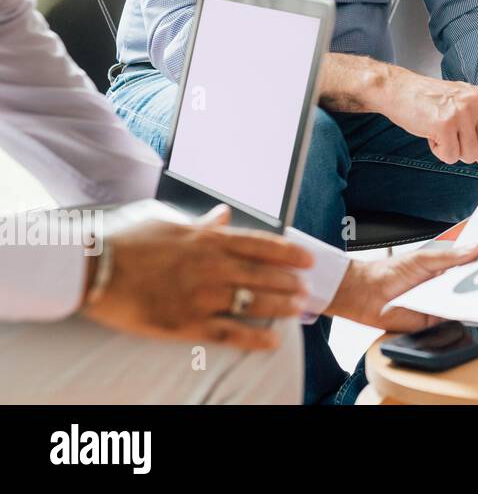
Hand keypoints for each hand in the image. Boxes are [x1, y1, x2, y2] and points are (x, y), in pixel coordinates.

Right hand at [81, 206, 313, 350]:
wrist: (92, 269)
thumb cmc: (125, 242)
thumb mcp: (168, 222)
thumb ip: (202, 223)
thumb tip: (223, 213)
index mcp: (208, 240)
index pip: (261, 245)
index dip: (289, 253)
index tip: (308, 259)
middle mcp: (212, 266)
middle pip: (264, 274)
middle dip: (290, 282)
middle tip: (308, 289)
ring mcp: (201, 295)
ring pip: (254, 302)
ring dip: (281, 306)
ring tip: (299, 309)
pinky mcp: (186, 323)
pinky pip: (229, 332)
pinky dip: (254, 337)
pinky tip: (272, 341)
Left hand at [326, 244, 477, 330]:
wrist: (366, 293)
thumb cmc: (389, 272)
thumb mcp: (423, 258)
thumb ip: (450, 257)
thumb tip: (475, 249)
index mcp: (441, 268)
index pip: (467, 266)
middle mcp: (441, 286)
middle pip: (467, 284)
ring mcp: (437, 303)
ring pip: (461, 301)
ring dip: (472, 297)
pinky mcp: (431, 321)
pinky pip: (449, 317)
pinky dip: (458, 312)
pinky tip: (466, 305)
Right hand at [382, 72, 477, 166]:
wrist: (399, 89)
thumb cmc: (430, 100)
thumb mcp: (461, 110)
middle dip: (470, 150)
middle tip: (453, 136)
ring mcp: (462, 111)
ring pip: (470, 155)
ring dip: (453, 150)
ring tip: (440, 131)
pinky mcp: (444, 124)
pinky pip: (451, 156)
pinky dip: (440, 151)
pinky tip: (431, 134)